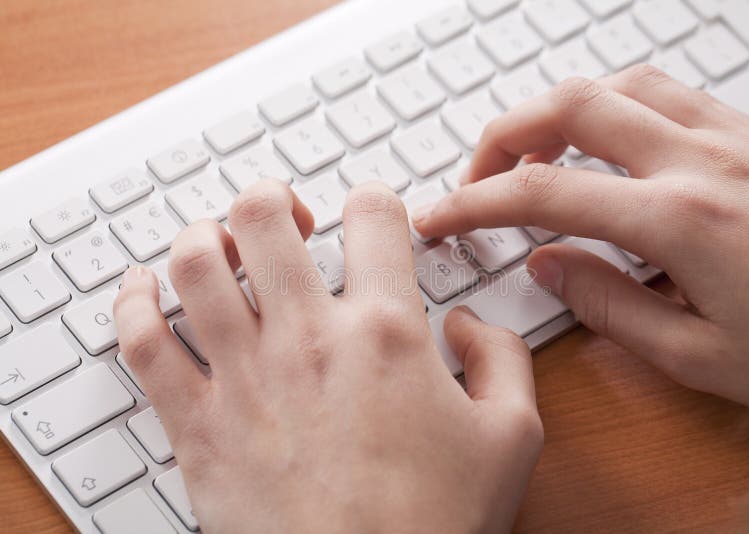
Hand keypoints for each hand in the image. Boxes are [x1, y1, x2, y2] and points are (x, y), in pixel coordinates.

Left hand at [114, 180, 543, 532]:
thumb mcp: (512, 437)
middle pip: (263, 217)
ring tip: (221, 246)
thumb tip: (470, 325)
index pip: (372, 215)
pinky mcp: (198, 426)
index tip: (373, 219)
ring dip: (204, 237)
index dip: (375, 202)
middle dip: (274, 200)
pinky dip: (133, 302)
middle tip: (287, 220)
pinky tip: (144, 289)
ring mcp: (244, 378)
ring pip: (194, 264)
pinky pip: (142, 342)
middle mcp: (307, 340)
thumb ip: (503, 360)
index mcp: (385, 332)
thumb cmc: (434, 525)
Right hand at [413, 65, 748, 411]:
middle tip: (479, 175)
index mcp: (683, 222)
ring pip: (622, 83)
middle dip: (506, 134)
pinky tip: (610, 145)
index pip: (545, 194)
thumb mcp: (697, 355)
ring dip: (562, 111)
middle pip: (574, 106)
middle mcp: (705, 162)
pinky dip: (618, 106)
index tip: (439, 213)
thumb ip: (609, 305)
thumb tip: (552, 266)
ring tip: (538, 155)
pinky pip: (670, 94)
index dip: (475, 200)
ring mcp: (735, 140)